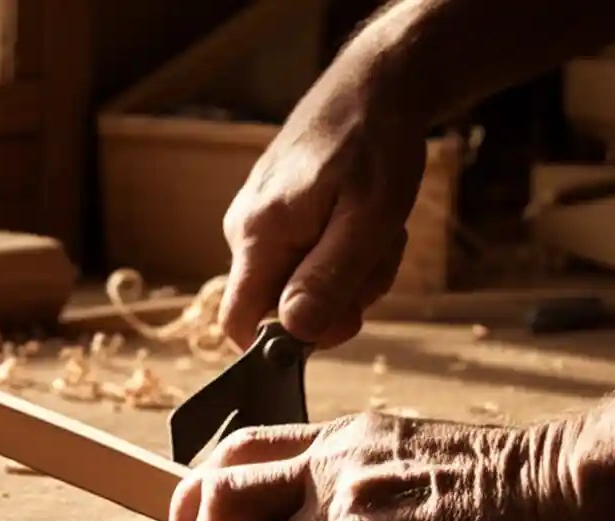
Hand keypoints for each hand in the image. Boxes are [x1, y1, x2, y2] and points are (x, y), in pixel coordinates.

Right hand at [219, 50, 428, 349]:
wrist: (375, 84)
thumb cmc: (375, 144)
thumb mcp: (368, 220)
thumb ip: (328, 279)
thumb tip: (293, 334)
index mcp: (257, 234)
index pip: (237, 323)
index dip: (284, 342)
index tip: (341, 319)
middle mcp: (243, 229)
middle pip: (281, 305)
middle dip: (338, 296)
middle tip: (376, 254)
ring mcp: (258, 219)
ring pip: (300, 282)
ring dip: (349, 271)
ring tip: (376, 228)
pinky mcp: (276, 211)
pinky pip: (306, 255)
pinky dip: (343, 248)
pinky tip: (362, 217)